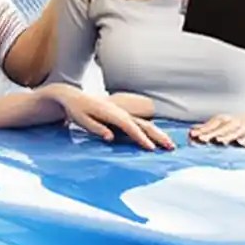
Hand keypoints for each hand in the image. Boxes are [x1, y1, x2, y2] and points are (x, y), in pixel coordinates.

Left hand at [50, 88, 173, 150]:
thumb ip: (97, 129)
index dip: (140, 138)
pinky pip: (139, 123)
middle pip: (143, 124)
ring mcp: (122, 113)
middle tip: (170, 147)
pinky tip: (158, 138)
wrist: (73, 96)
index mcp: (111, 113)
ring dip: (158, 134)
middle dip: (157, 136)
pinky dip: (150, 131)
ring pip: (144, 123)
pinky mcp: (122, 115)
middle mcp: (120, 112)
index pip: (130, 127)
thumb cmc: (77, 110)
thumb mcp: (83, 120)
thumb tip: (111, 138)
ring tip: (170, 144)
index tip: (151, 148)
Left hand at [190, 111, 244, 146]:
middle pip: (221, 128)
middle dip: (211, 133)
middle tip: (202, 138)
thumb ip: (208, 128)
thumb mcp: (223, 123)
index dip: (202, 129)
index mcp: (225, 120)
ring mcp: (244, 128)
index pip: (212, 124)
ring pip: (234, 132)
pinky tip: (241, 143)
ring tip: (219, 140)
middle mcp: (233, 122)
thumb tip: (192, 130)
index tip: (193, 134)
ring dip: (227, 136)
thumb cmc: (239, 124)